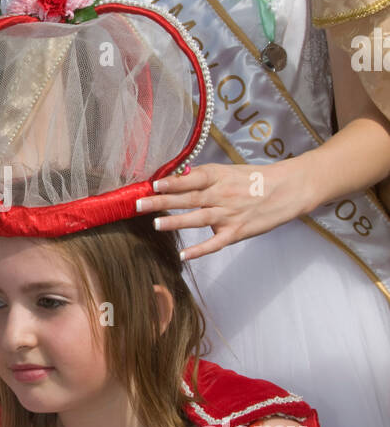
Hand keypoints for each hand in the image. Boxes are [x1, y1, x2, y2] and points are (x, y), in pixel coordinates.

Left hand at [136, 162, 304, 260]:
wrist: (288, 189)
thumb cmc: (255, 179)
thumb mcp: (229, 171)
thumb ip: (205, 177)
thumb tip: (178, 178)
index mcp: (219, 176)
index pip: (191, 178)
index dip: (172, 182)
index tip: (153, 184)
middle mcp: (222, 194)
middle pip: (188, 198)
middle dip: (162, 201)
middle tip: (138, 204)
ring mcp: (230, 214)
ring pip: (199, 218)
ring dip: (177, 221)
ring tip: (156, 224)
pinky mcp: (237, 231)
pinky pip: (216, 243)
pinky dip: (200, 250)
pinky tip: (184, 255)